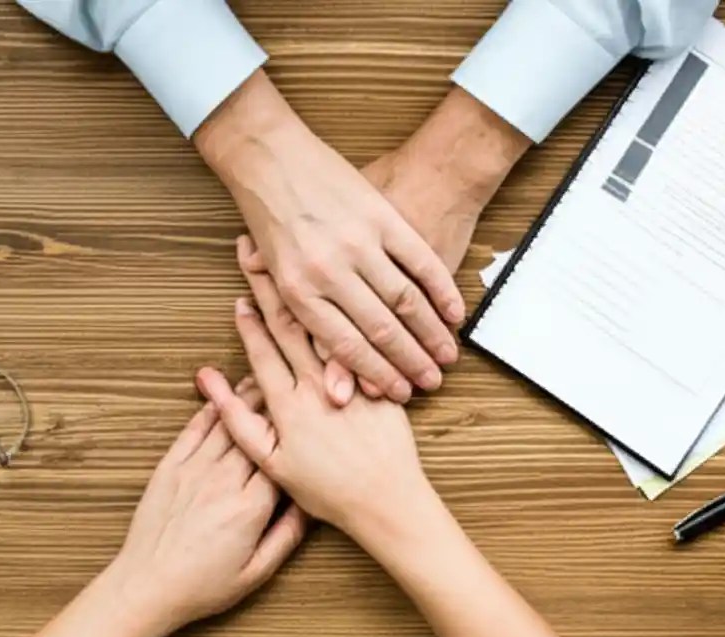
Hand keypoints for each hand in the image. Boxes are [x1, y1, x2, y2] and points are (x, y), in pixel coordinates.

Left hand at [103, 381, 308, 636]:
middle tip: (292, 383)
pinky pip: (194, 430)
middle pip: (257, 433)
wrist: (146, 587)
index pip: (283, 458)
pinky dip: (210, 410)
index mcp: (250, 509)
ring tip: (263, 380)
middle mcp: (222, 482)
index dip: (297, 435)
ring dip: (245, 400)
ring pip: (227, 424)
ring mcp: (193, 471)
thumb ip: (287, 536)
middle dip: (276, 407)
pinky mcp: (170, 468)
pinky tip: (222, 397)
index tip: (310, 417)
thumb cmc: (201, 586)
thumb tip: (312, 506)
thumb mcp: (256, 573)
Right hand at [194, 261, 431, 533]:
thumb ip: (238, 420)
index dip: (248, 318)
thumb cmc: (326, 490)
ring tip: (300, 258)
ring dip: (311, 288)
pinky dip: (355, 309)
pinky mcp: (380, 378)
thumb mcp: (271, 462)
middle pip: (292, 324)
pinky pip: (365, 338)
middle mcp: (318, 384)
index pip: (262, 348)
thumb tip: (208, 384)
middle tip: (258, 251)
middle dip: (271, 286)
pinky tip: (351, 283)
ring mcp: (352, 379)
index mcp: (287, 403)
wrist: (386, 501)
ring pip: (327, 323)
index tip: (239, 290)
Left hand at [241, 87, 531, 400]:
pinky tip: (456, 312)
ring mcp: (358, 242)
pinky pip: (419, 260)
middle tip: (431, 384)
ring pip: (404, 300)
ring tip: (447, 356)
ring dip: (431, 333)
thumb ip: (296, 315)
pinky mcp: (381, 216)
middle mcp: (329, 271)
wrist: (270, 155)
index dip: (377, 374)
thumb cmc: (268, 217)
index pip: (346, 346)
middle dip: (410, 363)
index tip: (399, 394)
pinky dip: (441, 289)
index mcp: (298, 291)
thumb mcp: (269, 273)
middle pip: (380, 329)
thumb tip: (322, 369)